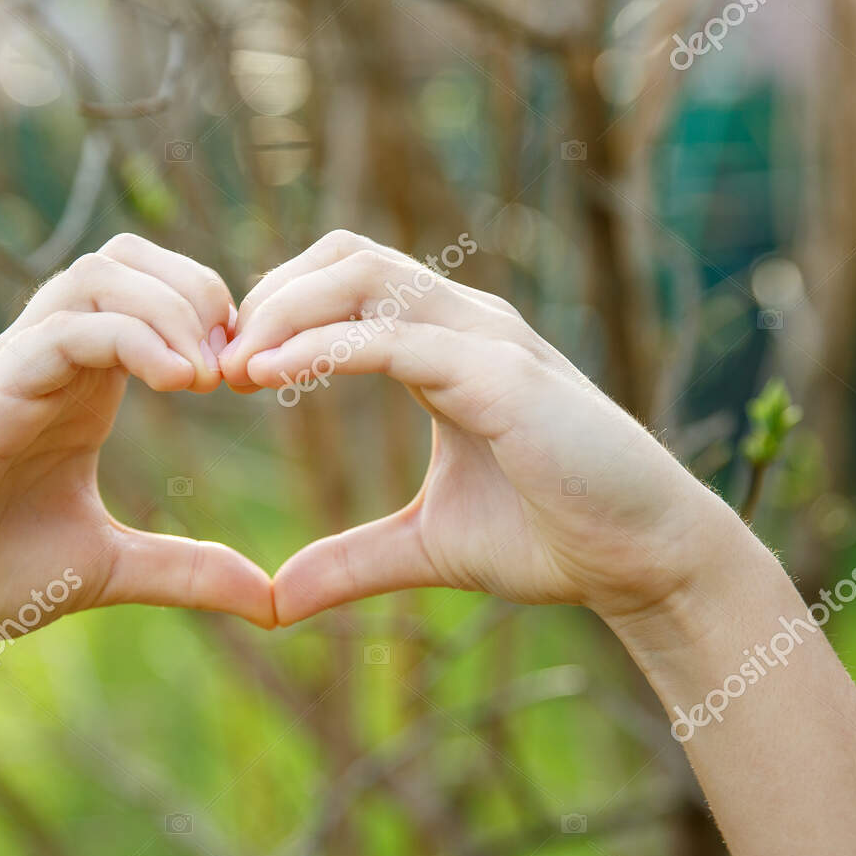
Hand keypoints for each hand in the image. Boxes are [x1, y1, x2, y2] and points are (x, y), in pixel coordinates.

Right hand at [0, 235, 271, 674]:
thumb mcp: (109, 569)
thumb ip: (187, 571)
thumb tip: (270, 601)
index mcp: (77, 387)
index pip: (148, 293)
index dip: (210, 316)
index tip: (250, 377)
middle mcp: (44, 361)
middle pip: (125, 258)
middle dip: (197, 290)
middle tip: (234, 363)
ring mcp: (11, 368)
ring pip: (95, 275)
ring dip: (169, 305)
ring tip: (208, 373)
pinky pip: (64, 329)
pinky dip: (131, 336)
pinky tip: (180, 382)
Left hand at [218, 231, 741, 624]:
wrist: (645, 561)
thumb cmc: (553, 539)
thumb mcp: (427, 549)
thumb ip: (351, 560)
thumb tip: (276, 599)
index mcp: (446, 346)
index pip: (345, 285)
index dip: (276, 313)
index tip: (222, 370)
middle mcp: (466, 324)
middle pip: (344, 256)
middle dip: (268, 295)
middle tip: (211, 359)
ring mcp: (488, 339)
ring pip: (364, 275)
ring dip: (284, 310)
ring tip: (228, 365)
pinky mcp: (502, 375)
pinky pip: (395, 338)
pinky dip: (323, 348)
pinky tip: (268, 376)